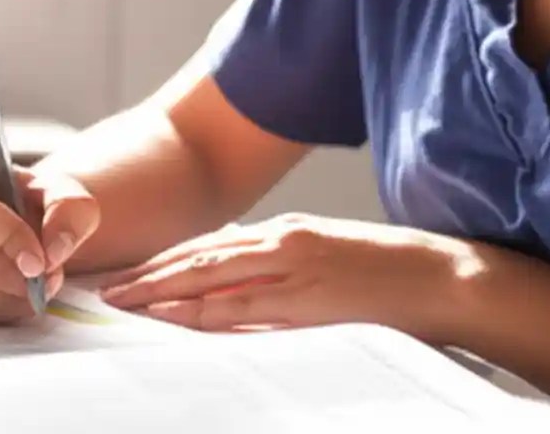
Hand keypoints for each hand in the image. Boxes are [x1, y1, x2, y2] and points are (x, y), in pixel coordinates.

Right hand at [0, 154, 99, 323]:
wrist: (17, 222)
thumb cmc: (32, 201)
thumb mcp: (61, 191)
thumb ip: (68, 209)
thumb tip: (53, 251)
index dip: (8, 238)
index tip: (40, 260)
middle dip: (18, 274)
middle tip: (51, 274)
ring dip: (14, 297)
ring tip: (38, 283)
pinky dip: (2, 312)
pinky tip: (18, 294)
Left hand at [100, 213, 471, 337]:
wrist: (440, 278)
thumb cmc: (385, 268)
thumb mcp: (322, 249)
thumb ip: (275, 255)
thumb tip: (230, 258)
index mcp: (285, 231)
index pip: (208, 246)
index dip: (164, 260)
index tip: (130, 273)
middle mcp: (281, 244)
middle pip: (198, 259)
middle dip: (150, 276)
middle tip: (109, 288)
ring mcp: (293, 271)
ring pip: (211, 282)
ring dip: (163, 293)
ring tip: (125, 303)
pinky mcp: (309, 300)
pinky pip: (244, 309)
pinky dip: (203, 313)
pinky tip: (174, 318)